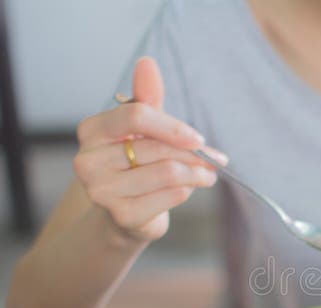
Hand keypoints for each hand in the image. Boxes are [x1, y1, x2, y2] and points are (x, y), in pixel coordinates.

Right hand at [73, 57, 227, 241]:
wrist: (126, 214)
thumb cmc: (136, 164)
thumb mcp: (143, 129)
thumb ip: (146, 98)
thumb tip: (146, 63)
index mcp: (91, 131)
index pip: (136, 116)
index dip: (173, 126)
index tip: (199, 138)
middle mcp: (88, 161)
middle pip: (158, 148)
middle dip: (195, 153)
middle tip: (217, 159)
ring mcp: (101, 191)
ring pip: (168, 173)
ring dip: (198, 173)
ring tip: (208, 174)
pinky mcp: (121, 216)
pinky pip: (170, 196)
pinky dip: (188, 191)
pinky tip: (191, 189)